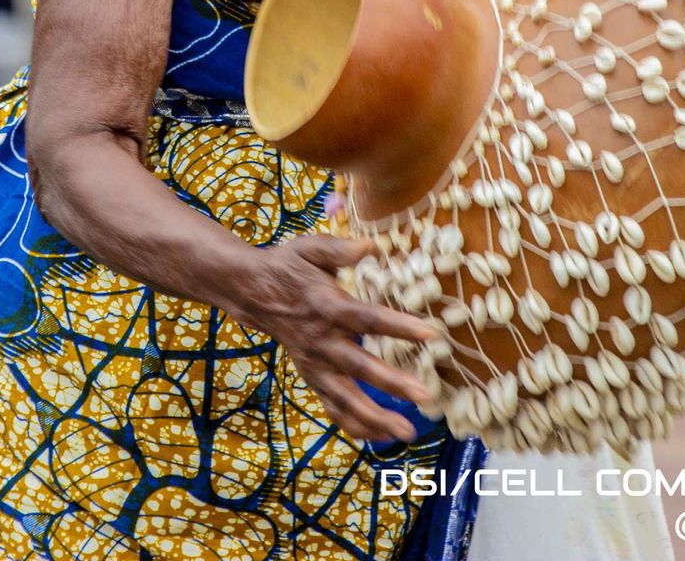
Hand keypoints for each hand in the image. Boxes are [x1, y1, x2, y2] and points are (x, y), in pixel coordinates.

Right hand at [226, 234, 435, 443]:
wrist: (252, 292)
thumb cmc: (288, 266)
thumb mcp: (309, 247)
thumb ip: (339, 249)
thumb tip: (371, 246)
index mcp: (325, 306)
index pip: (366, 319)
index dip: (398, 327)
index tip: (432, 334)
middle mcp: (320, 341)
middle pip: (358, 367)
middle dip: (391, 384)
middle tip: (425, 396)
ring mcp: (315, 365)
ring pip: (345, 398)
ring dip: (376, 418)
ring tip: (408, 432)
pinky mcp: (312, 378)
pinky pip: (334, 409)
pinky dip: (356, 426)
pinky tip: (384, 437)